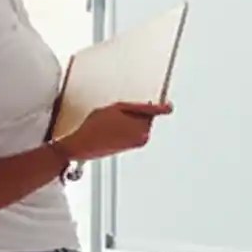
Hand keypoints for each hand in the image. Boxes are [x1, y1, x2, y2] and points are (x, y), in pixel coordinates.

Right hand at [57, 101, 173, 160]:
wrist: (82, 145)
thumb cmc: (95, 127)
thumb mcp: (117, 108)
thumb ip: (138, 107)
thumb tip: (153, 107)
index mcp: (141, 126)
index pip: (155, 112)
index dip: (162, 106)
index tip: (169, 105)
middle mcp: (142, 136)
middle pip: (147, 117)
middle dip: (138, 112)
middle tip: (119, 112)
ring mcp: (137, 142)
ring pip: (141, 124)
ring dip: (132, 119)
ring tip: (113, 121)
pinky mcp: (132, 146)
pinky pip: (135, 131)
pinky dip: (128, 126)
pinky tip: (114, 127)